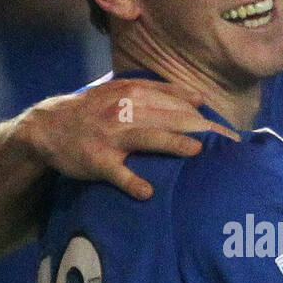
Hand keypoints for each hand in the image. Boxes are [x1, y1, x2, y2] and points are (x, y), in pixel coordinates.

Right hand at [14, 77, 237, 199]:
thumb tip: (200, 99)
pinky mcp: (96, 159)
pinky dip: (130, 181)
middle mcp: (125, 111)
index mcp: (135, 93)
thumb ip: (160, 92)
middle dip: (201, 131)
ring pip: (145, 138)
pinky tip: (147, 192)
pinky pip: (115, 172)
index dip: (207, 119)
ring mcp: (110, 136)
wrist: (48, 126)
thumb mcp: (124, 91)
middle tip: (230, 147)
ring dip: (170, 143)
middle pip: (170, 119)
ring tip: (195, 152)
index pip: (179, 104)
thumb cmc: (95, 111)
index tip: (234, 136)